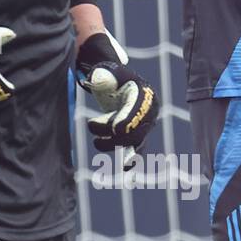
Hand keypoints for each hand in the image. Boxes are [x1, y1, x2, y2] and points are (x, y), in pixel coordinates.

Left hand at [77, 32, 159, 167]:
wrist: (117, 87)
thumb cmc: (112, 78)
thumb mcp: (106, 72)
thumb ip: (102, 74)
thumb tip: (97, 78)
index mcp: (145, 94)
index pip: (139, 110)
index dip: (128, 120)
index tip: (115, 129)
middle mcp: (149, 112)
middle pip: (136, 130)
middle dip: (113, 133)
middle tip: (91, 124)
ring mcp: (145, 126)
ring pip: (134, 142)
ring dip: (114, 145)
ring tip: (96, 141)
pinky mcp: (138, 137)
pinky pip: (136, 150)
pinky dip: (131, 159)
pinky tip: (125, 168)